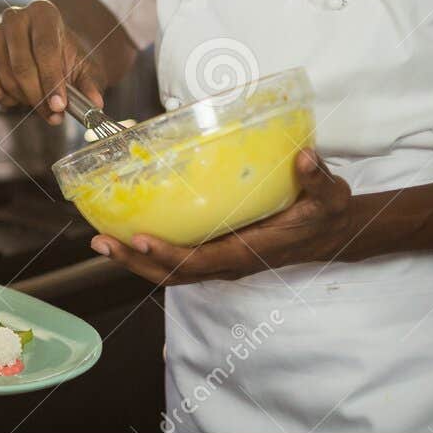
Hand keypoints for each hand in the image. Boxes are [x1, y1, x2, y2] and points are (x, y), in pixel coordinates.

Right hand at [0, 0, 102, 122]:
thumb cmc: (68, 59)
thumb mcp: (86, 70)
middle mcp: (15, 17)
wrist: (50, 51)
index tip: (60, 106)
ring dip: (24, 99)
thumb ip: (91, 86)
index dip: (52, 81)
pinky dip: (4, 98)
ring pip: (6, 77)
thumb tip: (94, 104)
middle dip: (38, 96)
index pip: (45, 48)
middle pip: (22, 65)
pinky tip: (20, 98)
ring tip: (41, 104)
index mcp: (43, 12)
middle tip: (53, 115)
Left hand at [89, 149, 354, 284]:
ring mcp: (221, 259)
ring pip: (171, 271)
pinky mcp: (217, 251)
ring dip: (134, 260)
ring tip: (101, 240)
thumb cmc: (326, 213)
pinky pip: (178, 258)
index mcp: (250, 250)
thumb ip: (316, 179)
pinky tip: (125, 231)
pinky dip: (149, 251)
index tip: (139, 239)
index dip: (168, 254)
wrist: (332, 232)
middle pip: (173, 273)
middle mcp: (230, 261)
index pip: (201, 261)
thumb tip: (303, 159)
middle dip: (134, 262)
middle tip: (100, 242)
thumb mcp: (329, 196)